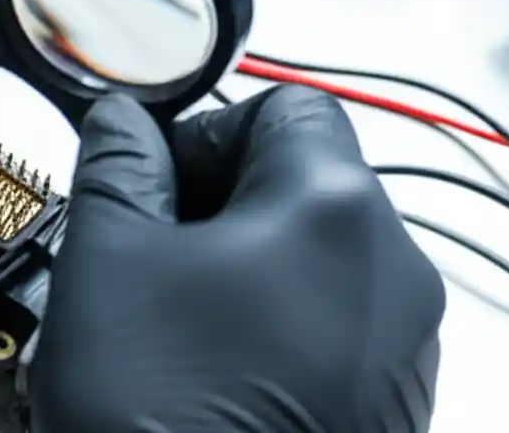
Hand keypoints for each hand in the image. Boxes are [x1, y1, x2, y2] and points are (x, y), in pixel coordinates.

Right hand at [30, 87, 445, 432]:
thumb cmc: (161, 412)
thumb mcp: (108, 257)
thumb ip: (117, 163)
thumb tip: (123, 121)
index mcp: (333, 209)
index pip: (284, 106)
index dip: (206, 130)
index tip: (156, 177)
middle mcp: (392, 271)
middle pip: (304, 180)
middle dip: (216, 200)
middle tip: (146, 246)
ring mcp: (400, 345)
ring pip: (314, 256)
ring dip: (238, 262)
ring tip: (167, 314)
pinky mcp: (389, 402)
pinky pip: (330, 324)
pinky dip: (270, 321)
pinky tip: (206, 364)